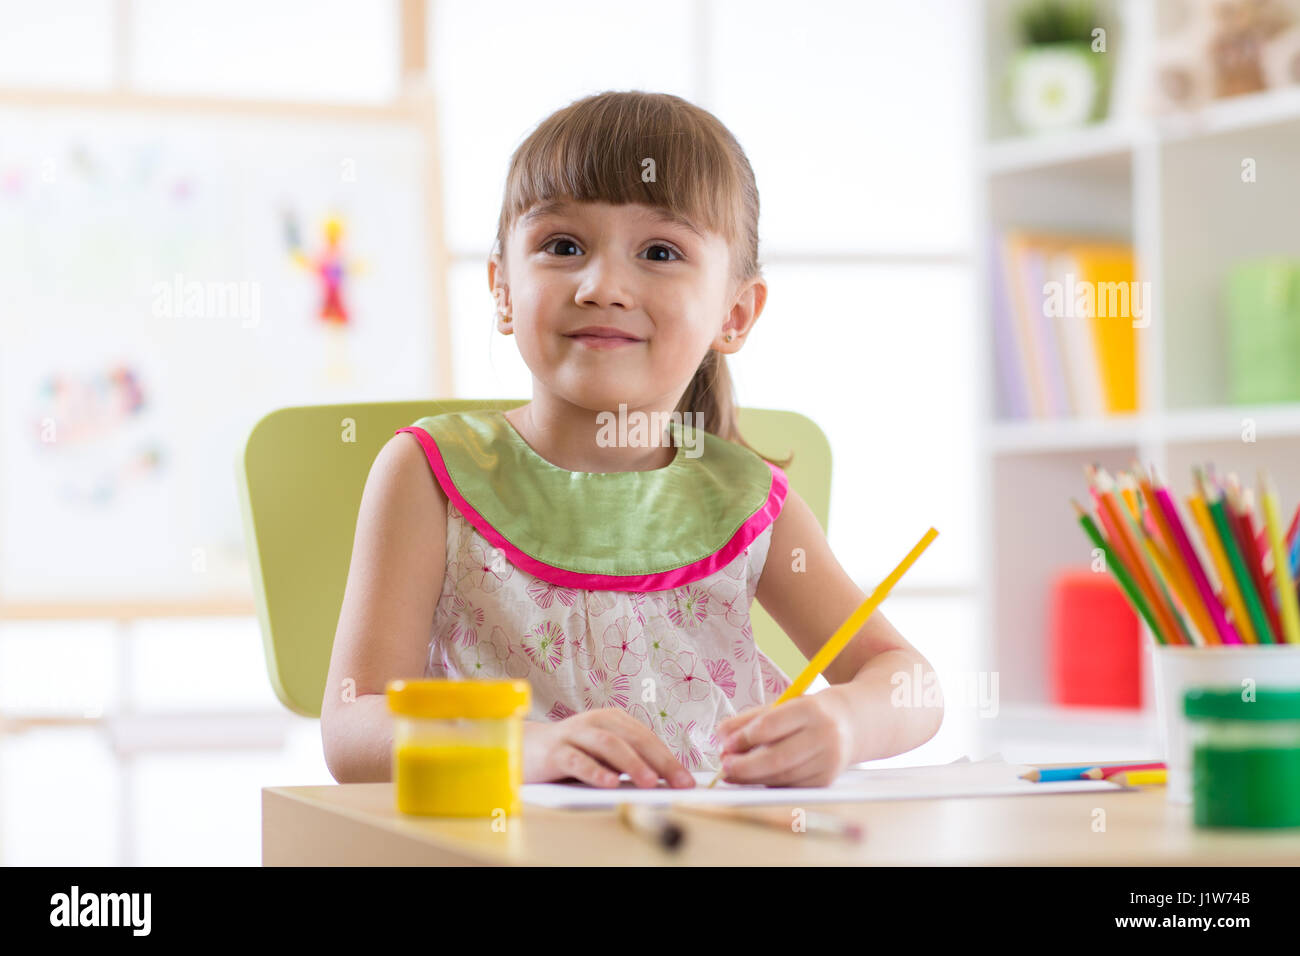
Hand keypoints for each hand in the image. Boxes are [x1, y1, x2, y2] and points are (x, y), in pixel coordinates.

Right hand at [523, 709, 695, 788]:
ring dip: (631, 763)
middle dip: (660, 761)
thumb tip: (663, 781)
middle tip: (678, 782)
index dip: (669, 759)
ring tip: (649, 782)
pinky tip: (609, 783)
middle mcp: (596, 722)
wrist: (524, 750)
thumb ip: (627, 762)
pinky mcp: (554, 752)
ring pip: (608, 745)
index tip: (687, 781)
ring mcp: (574, 734)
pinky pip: (577, 761)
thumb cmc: (572, 754)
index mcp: (613, 720)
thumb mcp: (603, 756)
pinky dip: (595, 771)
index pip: (647, 738)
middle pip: (633, 739)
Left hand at [715, 690, 854, 786]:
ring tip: (732, 774)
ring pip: (782, 776)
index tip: (725, 744)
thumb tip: (720, 735)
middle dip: (745, 766)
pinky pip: (790, 786)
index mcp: (811, 710)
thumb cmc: (810, 712)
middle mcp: (824, 736)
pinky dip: (769, 783)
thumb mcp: (783, 705)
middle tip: (724, 766)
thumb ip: (750, 719)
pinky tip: (754, 779)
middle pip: (777, 758)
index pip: (771, 726)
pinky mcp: (826, 780)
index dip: (744, 738)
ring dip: (752, 778)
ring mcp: (828, 761)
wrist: (853, 723)